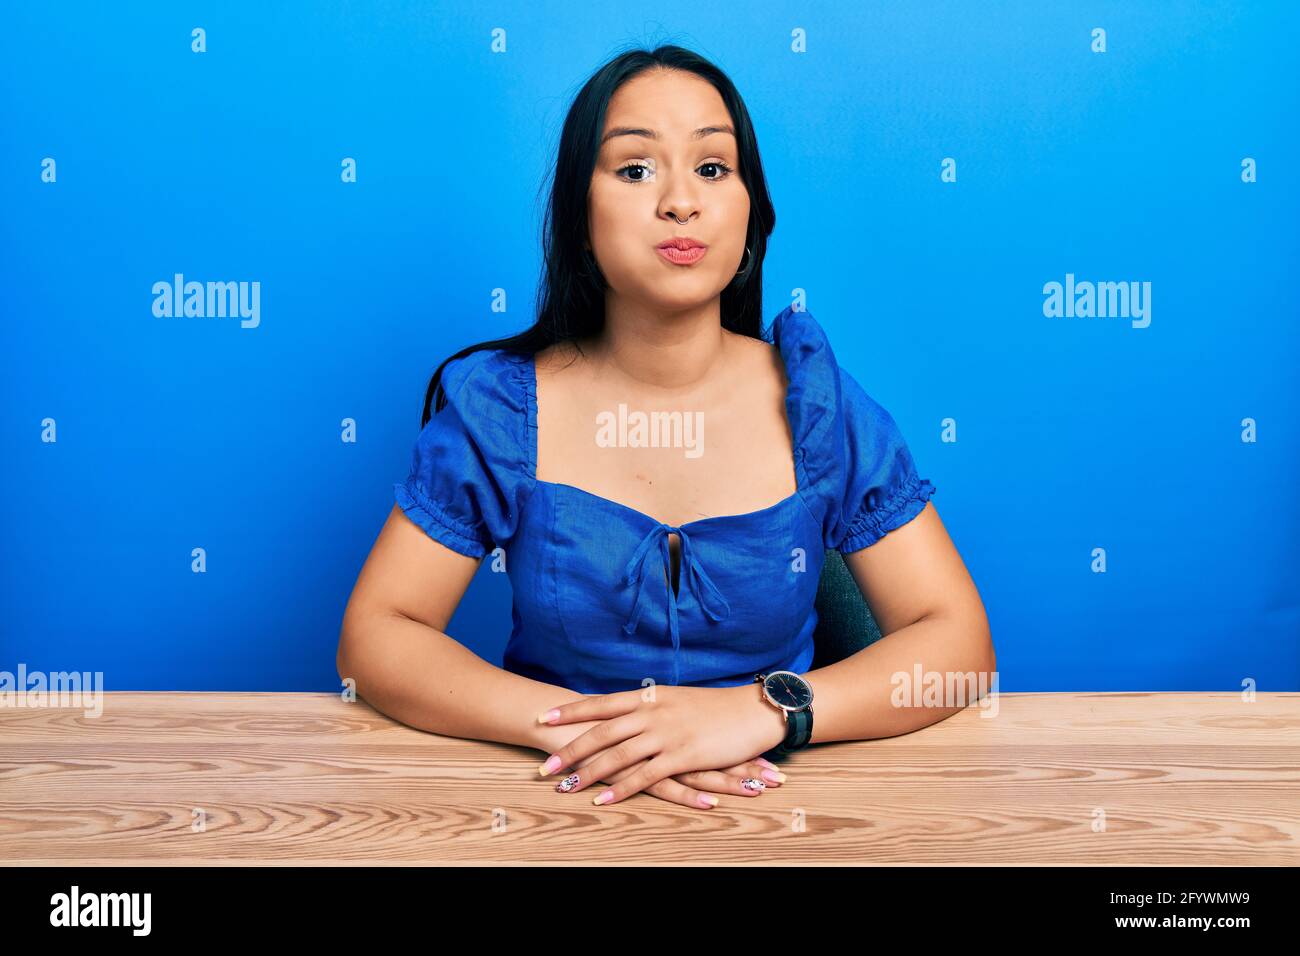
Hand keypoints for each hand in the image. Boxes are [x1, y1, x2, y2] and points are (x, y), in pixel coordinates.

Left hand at [534, 684, 789, 805]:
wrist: (752, 710)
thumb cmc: (717, 707)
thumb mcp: (678, 698)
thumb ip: (652, 706)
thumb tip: (629, 711)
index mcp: (650, 696)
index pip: (602, 703)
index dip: (572, 711)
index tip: (544, 716)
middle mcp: (652, 713)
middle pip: (602, 732)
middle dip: (570, 749)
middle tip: (545, 765)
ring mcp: (666, 734)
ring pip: (617, 755)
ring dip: (588, 772)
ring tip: (564, 786)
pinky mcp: (682, 756)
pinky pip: (645, 775)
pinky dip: (621, 788)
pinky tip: (602, 799)